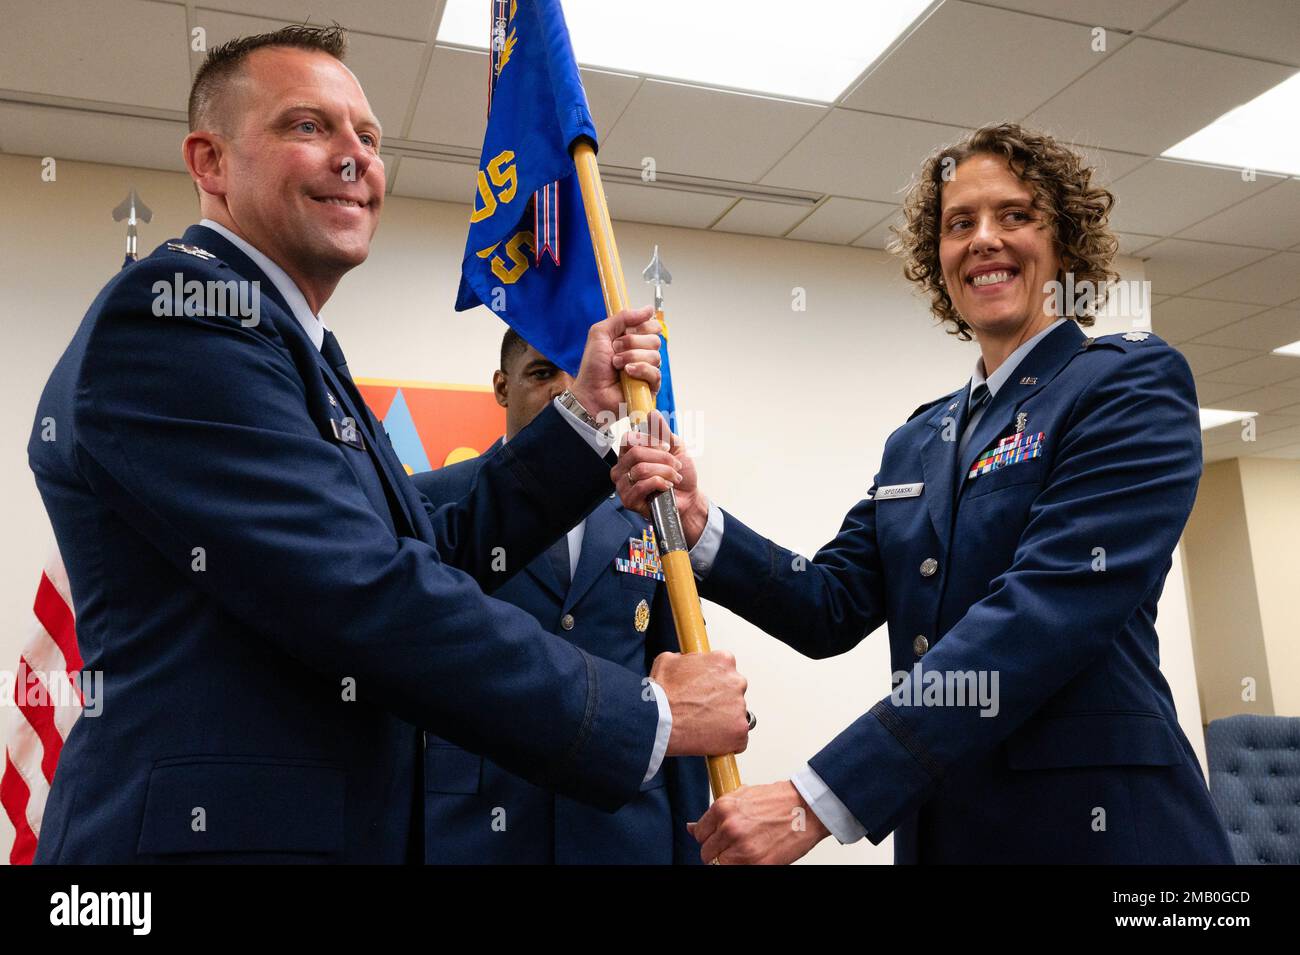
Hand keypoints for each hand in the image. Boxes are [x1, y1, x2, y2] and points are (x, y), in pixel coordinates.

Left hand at [569, 306, 661, 420]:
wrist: (590, 391)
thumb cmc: (593, 367)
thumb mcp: (601, 332)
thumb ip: (623, 317)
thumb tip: (648, 309)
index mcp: (633, 339)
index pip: (653, 326)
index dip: (642, 327)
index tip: (626, 332)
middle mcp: (642, 353)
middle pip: (655, 340)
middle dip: (632, 343)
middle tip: (615, 350)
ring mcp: (647, 369)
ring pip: (655, 356)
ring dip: (631, 358)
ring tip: (616, 365)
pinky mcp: (650, 386)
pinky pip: (655, 373)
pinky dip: (640, 370)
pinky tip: (627, 373)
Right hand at [613, 410, 708, 546]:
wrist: (689, 498)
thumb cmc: (681, 475)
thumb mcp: (675, 448)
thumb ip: (662, 432)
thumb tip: (652, 413)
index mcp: (629, 454)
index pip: (629, 439)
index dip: (650, 441)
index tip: (667, 447)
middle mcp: (622, 468)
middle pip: (636, 453)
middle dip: (662, 459)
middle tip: (675, 466)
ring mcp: (623, 485)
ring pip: (640, 469)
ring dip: (664, 472)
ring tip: (674, 478)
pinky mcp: (628, 500)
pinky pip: (641, 485)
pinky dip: (659, 484)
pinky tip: (666, 487)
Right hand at [651, 650, 748, 756]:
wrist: (658, 720)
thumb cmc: (662, 692)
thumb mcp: (668, 660)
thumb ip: (686, 659)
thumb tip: (687, 662)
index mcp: (724, 661)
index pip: (727, 669)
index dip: (714, 681)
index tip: (705, 690)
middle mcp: (737, 682)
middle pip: (735, 691)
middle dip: (722, 700)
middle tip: (702, 708)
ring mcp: (740, 708)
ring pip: (736, 715)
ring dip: (724, 720)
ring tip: (701, 725)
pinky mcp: (740, 732)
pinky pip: (738, 738)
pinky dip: (726, 740)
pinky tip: (708, 739)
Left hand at [690, 781, 830, 864]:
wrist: (807, 808)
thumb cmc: (779, 801)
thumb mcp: (742, 798)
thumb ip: (716, 814)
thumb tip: (692, 828)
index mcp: (723, 808)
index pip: (699, 834)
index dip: (709, 838)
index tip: (718, 839)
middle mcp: (730, 827)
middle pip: (706, 853)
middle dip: (718, 851)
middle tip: (733, 846)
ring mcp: (742, 848)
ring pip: (718, 864)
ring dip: (729, 861)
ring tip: (744, 852)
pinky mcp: (757, 864)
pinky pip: (735, 870)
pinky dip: (742, 866)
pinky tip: (753, 857)